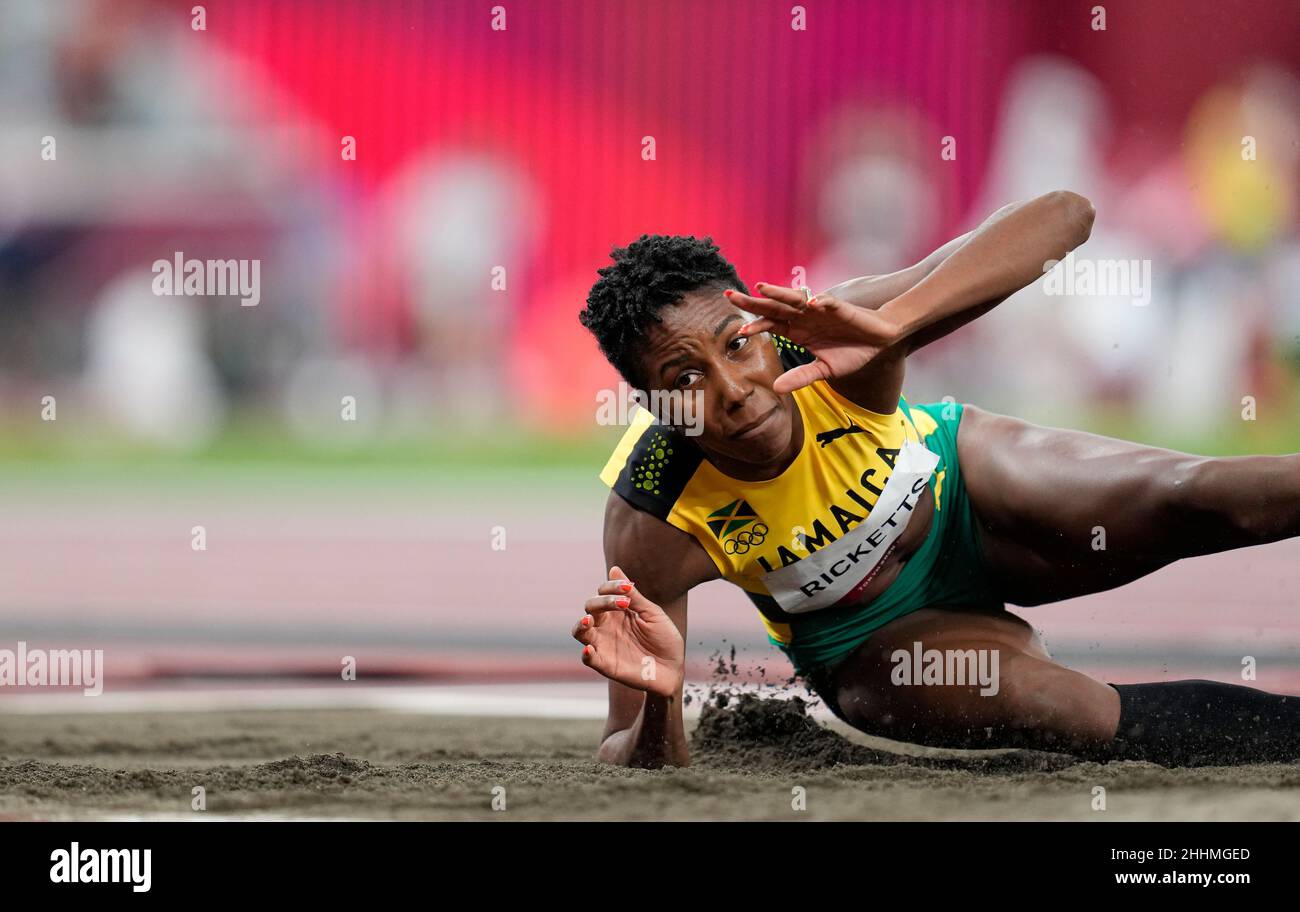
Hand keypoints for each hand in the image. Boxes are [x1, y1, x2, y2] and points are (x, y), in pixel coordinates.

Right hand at [571, 565, 684, 698]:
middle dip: (602, 601)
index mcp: (618, 611)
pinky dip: (586, 653)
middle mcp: (607, 626)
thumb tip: (614, 569)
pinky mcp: (605, 664)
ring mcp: (604, 644)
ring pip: (580, 631)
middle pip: (590, 607)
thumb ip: (633, 595)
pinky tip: (590, 648)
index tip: (629, 588)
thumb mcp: (651, 614)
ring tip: (589, 621)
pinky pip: (588, 658)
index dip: (612, 587)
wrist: (673, 669)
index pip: (603, 592)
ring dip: (581, 624)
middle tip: (623, 603)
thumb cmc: (664, 639)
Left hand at [726, 283, 904, 393]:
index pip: (770, 325)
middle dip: (753, 301)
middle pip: (774, 307)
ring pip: (794, 299)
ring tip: (761, 287)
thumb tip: (775, 388)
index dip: (754, 326)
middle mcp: (804, 317)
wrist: (880, 341)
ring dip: (778, 292)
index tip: (738, 331)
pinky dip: (819, 302)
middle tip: (729, 295)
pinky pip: (827, 303)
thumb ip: (801, 377)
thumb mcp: (824, 370)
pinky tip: (809, 303)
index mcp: (798, 330)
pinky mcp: (840, 308)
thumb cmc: (852, 352)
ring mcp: (819, 310)